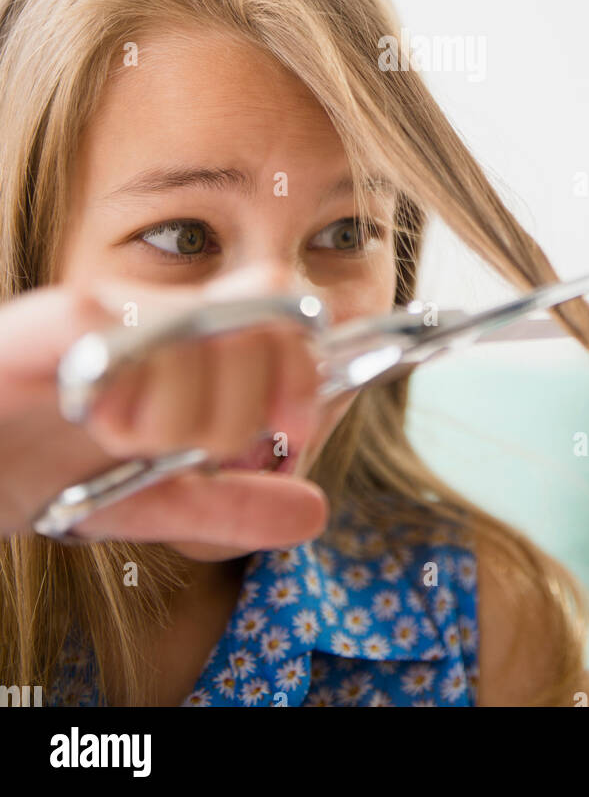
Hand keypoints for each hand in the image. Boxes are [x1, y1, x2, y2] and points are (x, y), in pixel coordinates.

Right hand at [0, 266, 328, 549]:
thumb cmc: (37, 465)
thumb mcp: (145, 499)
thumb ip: (227, 504)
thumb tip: (313, 513)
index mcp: (184, 345)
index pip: (285, 319)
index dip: (303, 372)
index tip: (293, 429)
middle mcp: (153, 313)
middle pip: (257, 324)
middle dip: (241, 406)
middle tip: (188, 445)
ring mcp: (104, 312)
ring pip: (199, 336)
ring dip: (176, 411)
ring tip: (121, 436)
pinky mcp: (50, 323)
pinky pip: (117, 327)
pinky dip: (128, 379)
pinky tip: (103, 417)